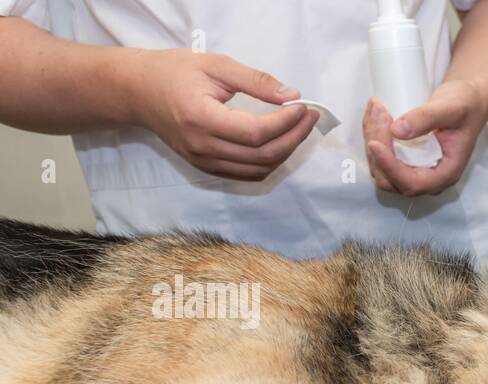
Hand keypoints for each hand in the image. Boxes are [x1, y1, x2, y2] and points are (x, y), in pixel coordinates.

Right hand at [130, 50, 316, 181]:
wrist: (139, 91)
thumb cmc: (174, 72)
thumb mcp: (215, 65)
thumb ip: (254, 80)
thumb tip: (290, 95)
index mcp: (201, 119)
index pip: (256, 132)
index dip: (286, 123)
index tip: (303, 107)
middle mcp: (202, 147)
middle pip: (262, 155)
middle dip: (293, 137)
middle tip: (309, 117)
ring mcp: (203, 162)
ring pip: (258, 169)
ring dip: (285, 152)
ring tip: (298, 128)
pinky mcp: (206, 167)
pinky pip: (247, 174)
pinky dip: (269, 162)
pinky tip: (279, 142)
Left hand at [364, 79, 487, 195]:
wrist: (467, 103)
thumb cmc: (466, 107)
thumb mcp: (452, 108)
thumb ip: (426, 118)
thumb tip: (396, 130)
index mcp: (445, 174)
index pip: (412, 184)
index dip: (389, 167)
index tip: (375, 143)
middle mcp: (428, 178)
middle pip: (390, 178)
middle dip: (378, 147)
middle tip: (379, 111)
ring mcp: (414, 171)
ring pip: (380, 168)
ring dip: (372, 138)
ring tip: (378, 106)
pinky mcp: (404, 160)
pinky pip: (380, 156)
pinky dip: (373, 135)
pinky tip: (375, 114)